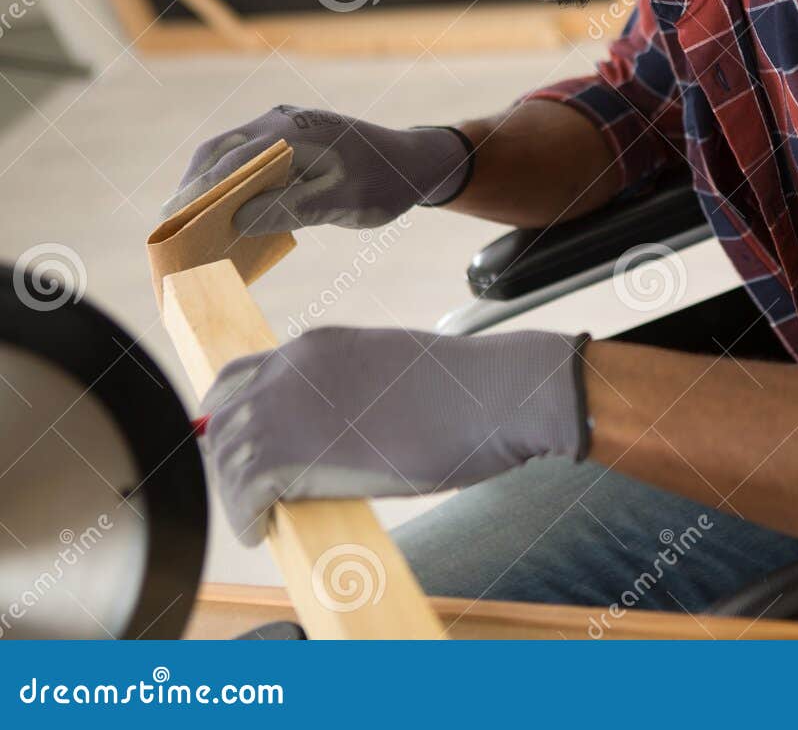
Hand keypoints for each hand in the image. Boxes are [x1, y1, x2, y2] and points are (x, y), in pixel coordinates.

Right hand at [161, 105, 471, 232]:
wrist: (413, 163)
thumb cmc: (384, 183)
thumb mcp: (346, 203)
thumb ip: (294, 208)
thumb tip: (239, 219)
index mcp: (295, 132)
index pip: (235, 159)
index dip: (201, 190)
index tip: (175, 220)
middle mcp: (281, 122)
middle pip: (220, 151)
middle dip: (192, 188)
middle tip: (168, 228)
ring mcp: (281, 128)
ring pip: (227, 153)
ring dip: (205, 185)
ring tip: (183, 225)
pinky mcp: (283, 142)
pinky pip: (244, 160)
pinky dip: (226, 184)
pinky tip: (217, 214)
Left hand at [199, 324, 588, 545]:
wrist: (496, 396)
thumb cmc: (466, 393)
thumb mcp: (392, 376)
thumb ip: (348, 394)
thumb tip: (332, 433)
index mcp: (318, 345)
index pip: (239, 377)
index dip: (233, 418)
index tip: (243, 449)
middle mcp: (292, 366)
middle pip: (222, 417)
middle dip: (228, 459)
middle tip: (249, 493)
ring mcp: (288, 405)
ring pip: (227, 457)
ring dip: (237, 494)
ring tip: (257, 518)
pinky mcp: (293, 449)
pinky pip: (241, 491)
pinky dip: (245, 517)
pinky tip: (262, 529)